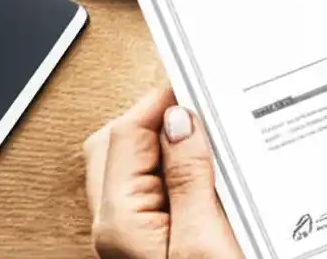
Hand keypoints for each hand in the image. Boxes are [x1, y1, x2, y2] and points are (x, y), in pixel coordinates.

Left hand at [84, 88, 243, 258]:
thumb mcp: (205, 240)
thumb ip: (189, 179)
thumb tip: (179, 121)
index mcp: (120, 220)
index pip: (127, 134)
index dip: (161, 102)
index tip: (196, 85)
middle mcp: (117, 225)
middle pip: (119, 143)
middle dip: (157, 118)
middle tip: (202, 109)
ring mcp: (132, 232)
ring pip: (135, 165)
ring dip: (168, 144)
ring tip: (210, 139)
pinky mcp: (153, 239)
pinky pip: (152, 188)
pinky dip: (177, 170)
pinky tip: (207, 173)